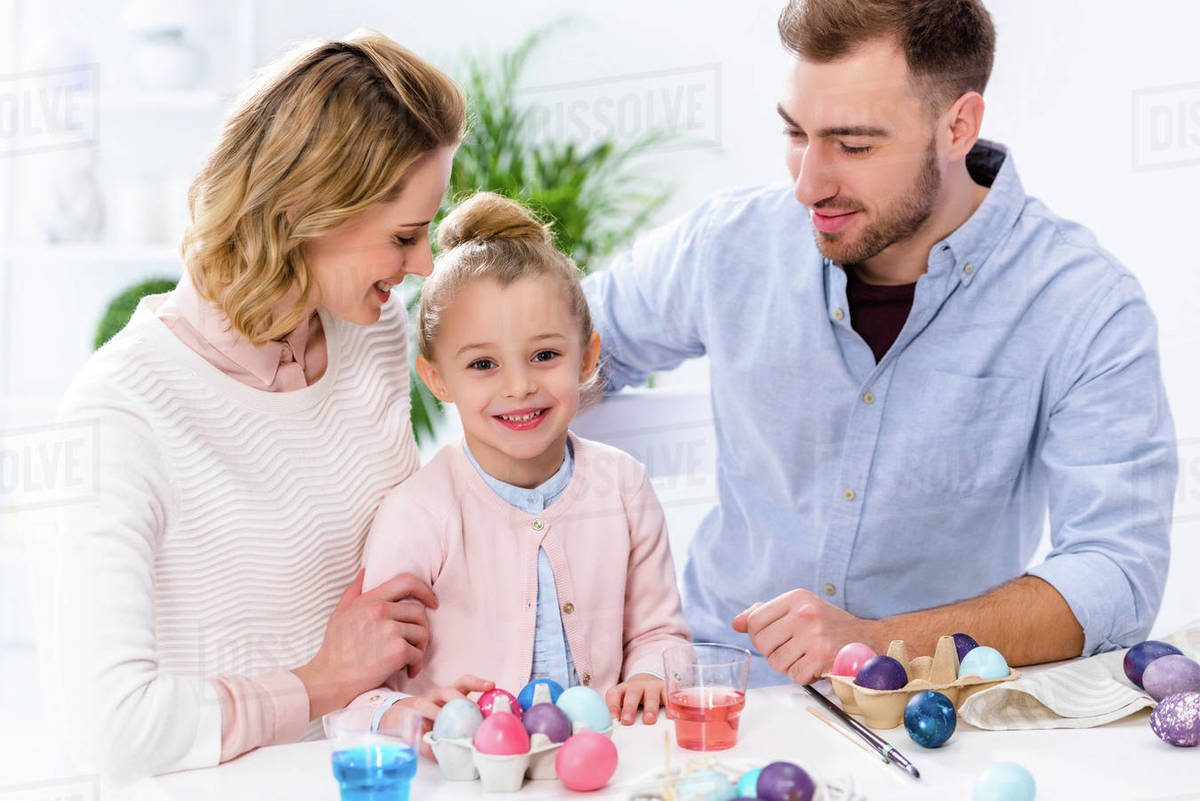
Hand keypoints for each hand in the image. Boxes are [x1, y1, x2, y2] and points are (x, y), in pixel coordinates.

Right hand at [293, 569, 437, 717]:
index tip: (432, 602)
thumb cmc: (335, 649)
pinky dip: (416, 665)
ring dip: (419, 647)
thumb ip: (354, 591)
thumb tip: (366, 571)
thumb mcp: (340, 613)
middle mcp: (380, 611)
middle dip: (421, 628)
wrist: (330, 679)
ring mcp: (390, 630)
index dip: (425, 590)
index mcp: (370, 600)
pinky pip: (419, 654)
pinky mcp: (397, 651)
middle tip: (414, 643)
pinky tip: (408, 670)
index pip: (407, 581)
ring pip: (422, 633)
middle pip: (419, 611)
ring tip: (409, 658)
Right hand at [387, 674, 494, 758]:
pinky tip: (430, 749)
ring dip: (436, 715)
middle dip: (460, 699)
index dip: (477, 682)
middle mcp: (434, 697)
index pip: (464, 683)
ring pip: (426, 705)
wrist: (398, 717)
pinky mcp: (406, 720)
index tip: (491, 685)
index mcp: (448, 695)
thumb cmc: (429, 716)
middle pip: (447, 691)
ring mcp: (418, 707)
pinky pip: (412, 728)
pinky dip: (422, 740)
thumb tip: (481, 740)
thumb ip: (463, 721)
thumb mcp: (447, 713)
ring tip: (447, 731)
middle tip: (473, 710)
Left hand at [605, 673, 665, 725]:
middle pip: (632, 693)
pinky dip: (670, 706)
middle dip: (630, 707)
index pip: (614, 694)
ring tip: (649, 720)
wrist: (650, 684)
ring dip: (650, 708)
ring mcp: (652, 686)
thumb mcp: (625, 705)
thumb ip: (621, 717)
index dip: (612, 706)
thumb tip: (616, 734)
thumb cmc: (635, 701)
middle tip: (628, 721)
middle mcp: (637, 686)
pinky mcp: (666, 688)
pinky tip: (671, 716)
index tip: (613, 720)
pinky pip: (668, 696)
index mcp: (623, 689)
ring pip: (651, 695)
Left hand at [731, 589, 881, 684]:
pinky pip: (794, 675)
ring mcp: (813, 635)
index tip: (775, 638)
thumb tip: (737, 623)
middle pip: (762, 643)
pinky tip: (815, 665)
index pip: (755, 620)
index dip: (759, 635)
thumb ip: (766, 613)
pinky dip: (803, 675)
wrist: (871, 639)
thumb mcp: (800, 609)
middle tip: (793, 649)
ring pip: (776, 662)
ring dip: (789, 665)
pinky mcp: (822, 657)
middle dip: (774, 652)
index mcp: (796, 598)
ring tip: (806, 656)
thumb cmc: (830, 626)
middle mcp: (804, 613)